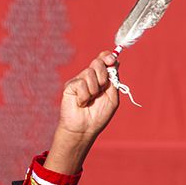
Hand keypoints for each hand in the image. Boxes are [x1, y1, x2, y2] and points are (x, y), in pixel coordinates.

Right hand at [44, 51, 119, 173]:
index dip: (107, 56)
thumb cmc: (99, 115)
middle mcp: (90, 77)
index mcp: (101, 78)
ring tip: (91, 100)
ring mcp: (79, 80)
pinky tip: (81, 103)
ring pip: (89, 73)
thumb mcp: (112, 96)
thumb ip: (114, 79)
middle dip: (103, 75)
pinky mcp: (70, 86)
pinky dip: (85, 96)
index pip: (103, 60)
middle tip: (102, 89)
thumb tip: (116, 61)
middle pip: (97, 62)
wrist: (85, 128)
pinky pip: (81, 84)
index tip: (111, 59)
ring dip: (94, 89)